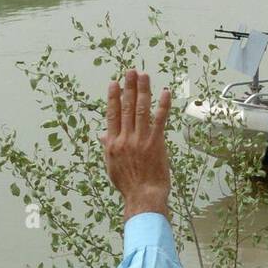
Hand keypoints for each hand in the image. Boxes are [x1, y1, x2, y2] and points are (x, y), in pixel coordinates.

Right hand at [102, 70, 171, 221]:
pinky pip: (160, 121)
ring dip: (143, 90)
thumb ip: (108, 147)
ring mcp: (141, 140)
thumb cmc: (128, 184)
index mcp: (113, 143)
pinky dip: (163, 105)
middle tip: (130, 71)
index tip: (115, 83)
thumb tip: (102, 135)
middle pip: (126, 107)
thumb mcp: (112, 166)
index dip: (114, 97)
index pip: (112, 114)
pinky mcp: (157, 143)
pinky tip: (165, 92)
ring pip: (141, 110)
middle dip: (129, 87)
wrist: (143, 196)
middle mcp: (125, 139)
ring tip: (143, 75)